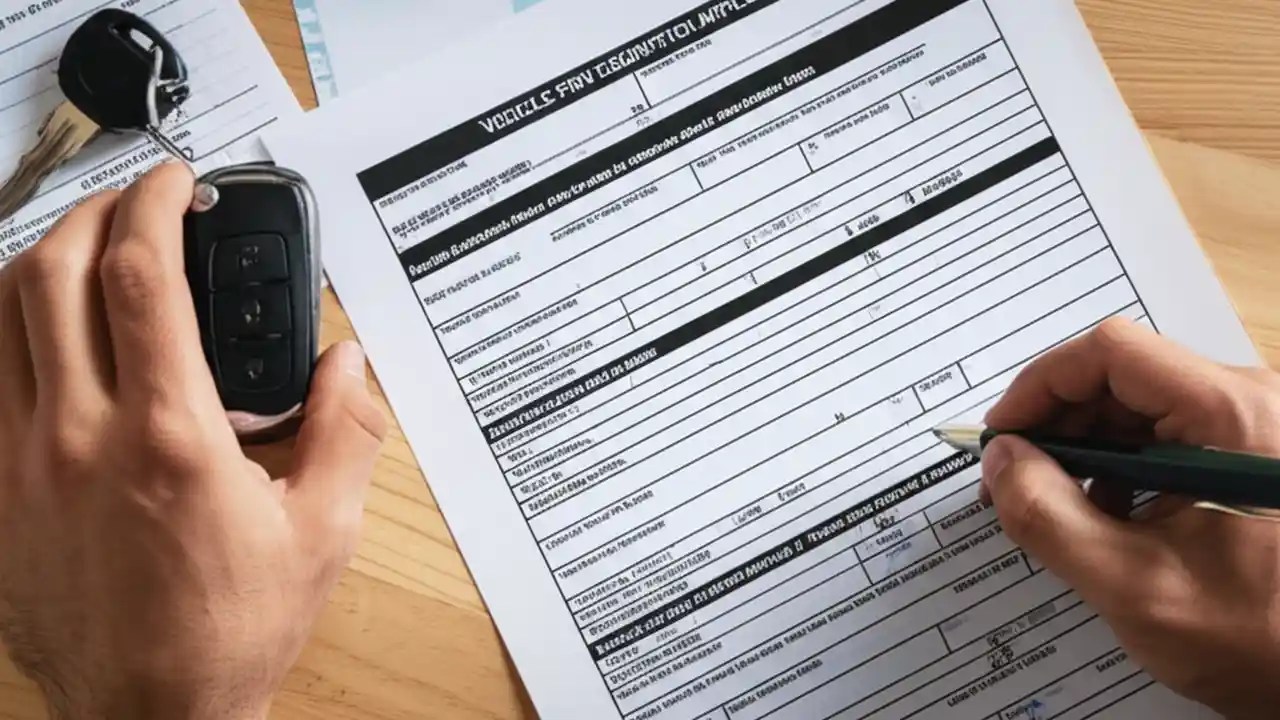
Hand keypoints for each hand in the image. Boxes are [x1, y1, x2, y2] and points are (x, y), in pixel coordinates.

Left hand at [0, 163, 386, 718]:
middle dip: (94, 211)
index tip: (179, 185)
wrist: (149, 714)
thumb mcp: (321, 533)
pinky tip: (47, 331)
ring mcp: (21, 462)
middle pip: (52, 271)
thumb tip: (348, 362)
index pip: (144, 278)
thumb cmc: (229, 631)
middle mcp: (80, 437)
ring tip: (91, 250)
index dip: (158, 206)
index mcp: (170, 438)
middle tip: (137, 203)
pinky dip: (8, 326)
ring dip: (41, 258)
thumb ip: (344, 432)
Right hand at [982, 318, 1279, 719]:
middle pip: (1124, 374)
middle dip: (1057, 422)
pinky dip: (1124, 462)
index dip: (1040, 386)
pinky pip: (1172, 431)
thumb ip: (1047, 516)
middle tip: (1016, 478)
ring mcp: (1258, 425)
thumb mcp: (1131, 585)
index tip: (1002, 437)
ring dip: (1088, 446)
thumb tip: (1000, 459)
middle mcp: (1253, 402)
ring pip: (1143, 403)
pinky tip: (1110, 513)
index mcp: (1233, 416)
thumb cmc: (1257, 637)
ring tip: (1060, 505)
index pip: (1111, 352)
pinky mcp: (1254, 452)